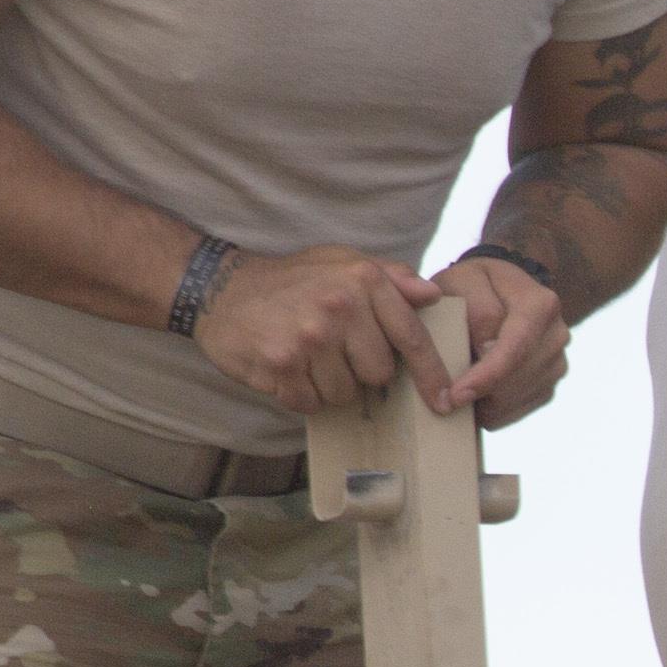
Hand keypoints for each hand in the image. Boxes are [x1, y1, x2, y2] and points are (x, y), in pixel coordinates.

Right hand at [196, 244, 443, 415]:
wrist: (221, 288)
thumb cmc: (292, 280)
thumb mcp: (343, 262)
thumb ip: (392, 277)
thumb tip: (433, 295)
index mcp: (362, 281)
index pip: (412, 337)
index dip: (432, 374)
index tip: (445, 400)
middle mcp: (339, 307)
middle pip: (380, 374)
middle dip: (361, 371)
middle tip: (335, 350)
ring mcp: (309, 338)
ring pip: (345, 394)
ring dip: (329, 385)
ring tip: (308, 356)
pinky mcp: (281, 364)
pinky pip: (311, 403)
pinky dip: (301, 394)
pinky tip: (287, 369)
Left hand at [425, 250, 569, 424]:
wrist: (503, 289)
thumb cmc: (474, 284)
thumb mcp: (464, 281)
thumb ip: (477, 308)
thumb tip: (486, 349)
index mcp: (541, 305)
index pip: (515, 350)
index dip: (485, 377)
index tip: (455, 396)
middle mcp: (557, 336)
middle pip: (516, 381)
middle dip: (480, 393)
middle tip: (444, 394)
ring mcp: (557, 363)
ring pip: (515, 400)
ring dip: (483, 401)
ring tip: (457, 387)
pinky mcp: (548, 385)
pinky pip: (516, 410)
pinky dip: (491, 408)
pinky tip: (473, 393)